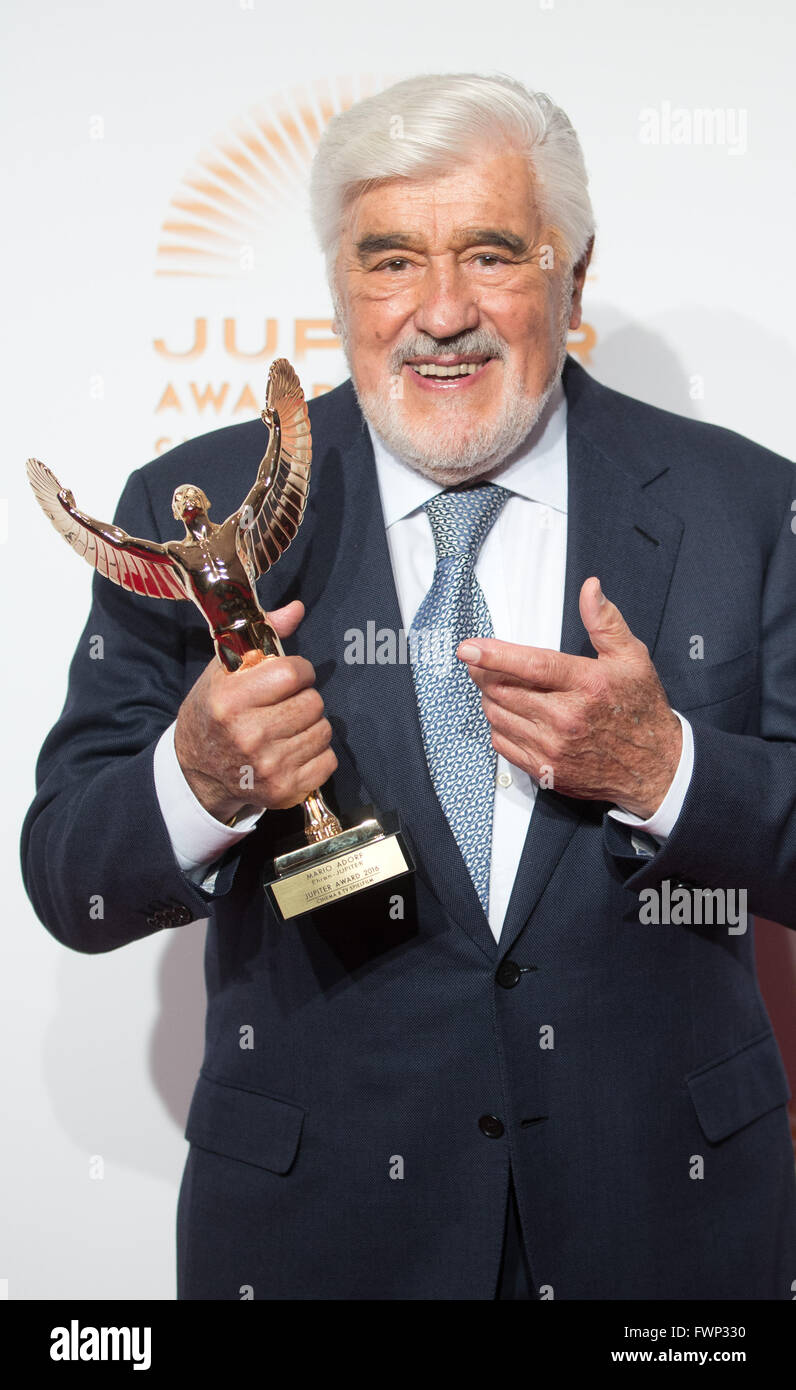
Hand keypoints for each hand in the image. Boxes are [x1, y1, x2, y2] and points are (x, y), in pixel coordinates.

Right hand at [174, 600, 337, 822]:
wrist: (198, 772)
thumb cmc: (213, 712)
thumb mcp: (224, 670)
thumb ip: (262, 636)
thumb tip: (297, 609)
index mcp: (230, 700)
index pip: (293, 673)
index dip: (299, 670)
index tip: (290, 675)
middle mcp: (248, 735)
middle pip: (313, 702)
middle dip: (304, 698)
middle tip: (284, 705)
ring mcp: (268, 767)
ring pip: (323, 731)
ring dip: (311, 726)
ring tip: (286, 728)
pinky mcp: (284, 790)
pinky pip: (328, 760)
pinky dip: (316, 754)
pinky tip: (292, 751)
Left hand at [457, 577, 681, 818]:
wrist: (654, 767)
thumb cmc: (641, 709)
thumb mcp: (631, 658)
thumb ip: (605, 621)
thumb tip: (590, 588)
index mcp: (586, 685)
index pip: (531, 666)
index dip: (494, 655)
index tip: (468, 648)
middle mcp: (566, 718)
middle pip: (504, 690)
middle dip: (484, 672)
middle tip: (480, 662)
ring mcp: (553, 748)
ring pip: (498, 716)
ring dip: (490, 698)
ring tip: (499, 686)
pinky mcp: (545, 769)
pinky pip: (503, 744)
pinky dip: (498, 725)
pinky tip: (510, 714)